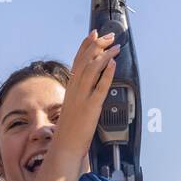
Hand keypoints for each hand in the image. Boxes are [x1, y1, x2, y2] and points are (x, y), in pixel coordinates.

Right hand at [53, 30, 120, 154]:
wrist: (64, 147)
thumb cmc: (69, 131)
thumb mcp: (72, 107)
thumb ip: (78, 94)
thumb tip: (89, 85)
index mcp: (70, 88)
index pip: (78, 60)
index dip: (86, 45)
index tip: (94, 34)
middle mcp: (74, 89)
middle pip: (85, 60)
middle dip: (98, 44)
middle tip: (109, 36)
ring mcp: (82, 97)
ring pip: (92, 69)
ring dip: (105, 55)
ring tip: (115, 47)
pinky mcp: (91, 107)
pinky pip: (100, 87)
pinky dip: (107, 74)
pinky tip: (113, 65)